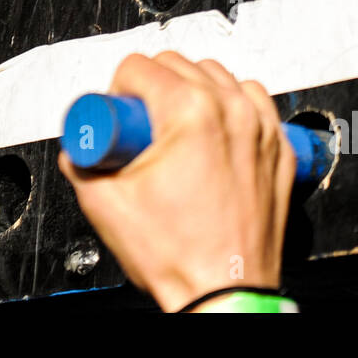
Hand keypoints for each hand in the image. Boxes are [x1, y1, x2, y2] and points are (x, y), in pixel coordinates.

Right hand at [58, 53, 295, 311]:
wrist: (225, 292)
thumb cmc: (180, 256)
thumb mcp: (105, 204)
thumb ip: (81, 163)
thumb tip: (80, 148)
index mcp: (189, 112)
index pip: (138, 66)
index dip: (117, 91)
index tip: (120, 120)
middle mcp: (231, 109)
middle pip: (176, 64)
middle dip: (150, 90)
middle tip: (141, 132)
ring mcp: (259, 126)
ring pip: (216, 75)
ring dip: (190, 92)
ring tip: (175, 132)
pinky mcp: (277, 145)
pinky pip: (252, 100)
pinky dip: (230, 107)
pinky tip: (214, 133)